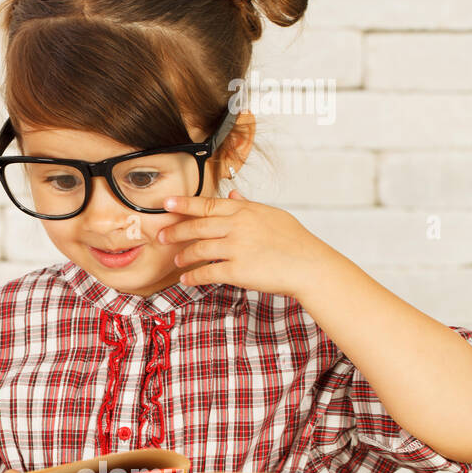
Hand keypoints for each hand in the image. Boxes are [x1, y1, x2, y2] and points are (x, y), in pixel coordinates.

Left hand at [156, 188, 336, 297]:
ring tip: (177, 259)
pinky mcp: (238, 270)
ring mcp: (237, 248)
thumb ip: (248, 205)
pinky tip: (186, 279)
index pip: (208, 204)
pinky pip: (207, 272)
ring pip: (198, 249)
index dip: (185, 204)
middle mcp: (238, 226)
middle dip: (175, 231)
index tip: (167, 204)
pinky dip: (193, 276)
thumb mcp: (272, 215)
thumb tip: (232, 192)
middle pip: (197, 226)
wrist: (310, 266)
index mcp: (245, 211)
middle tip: (161, 236)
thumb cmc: (295, 241)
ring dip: (184, 255)